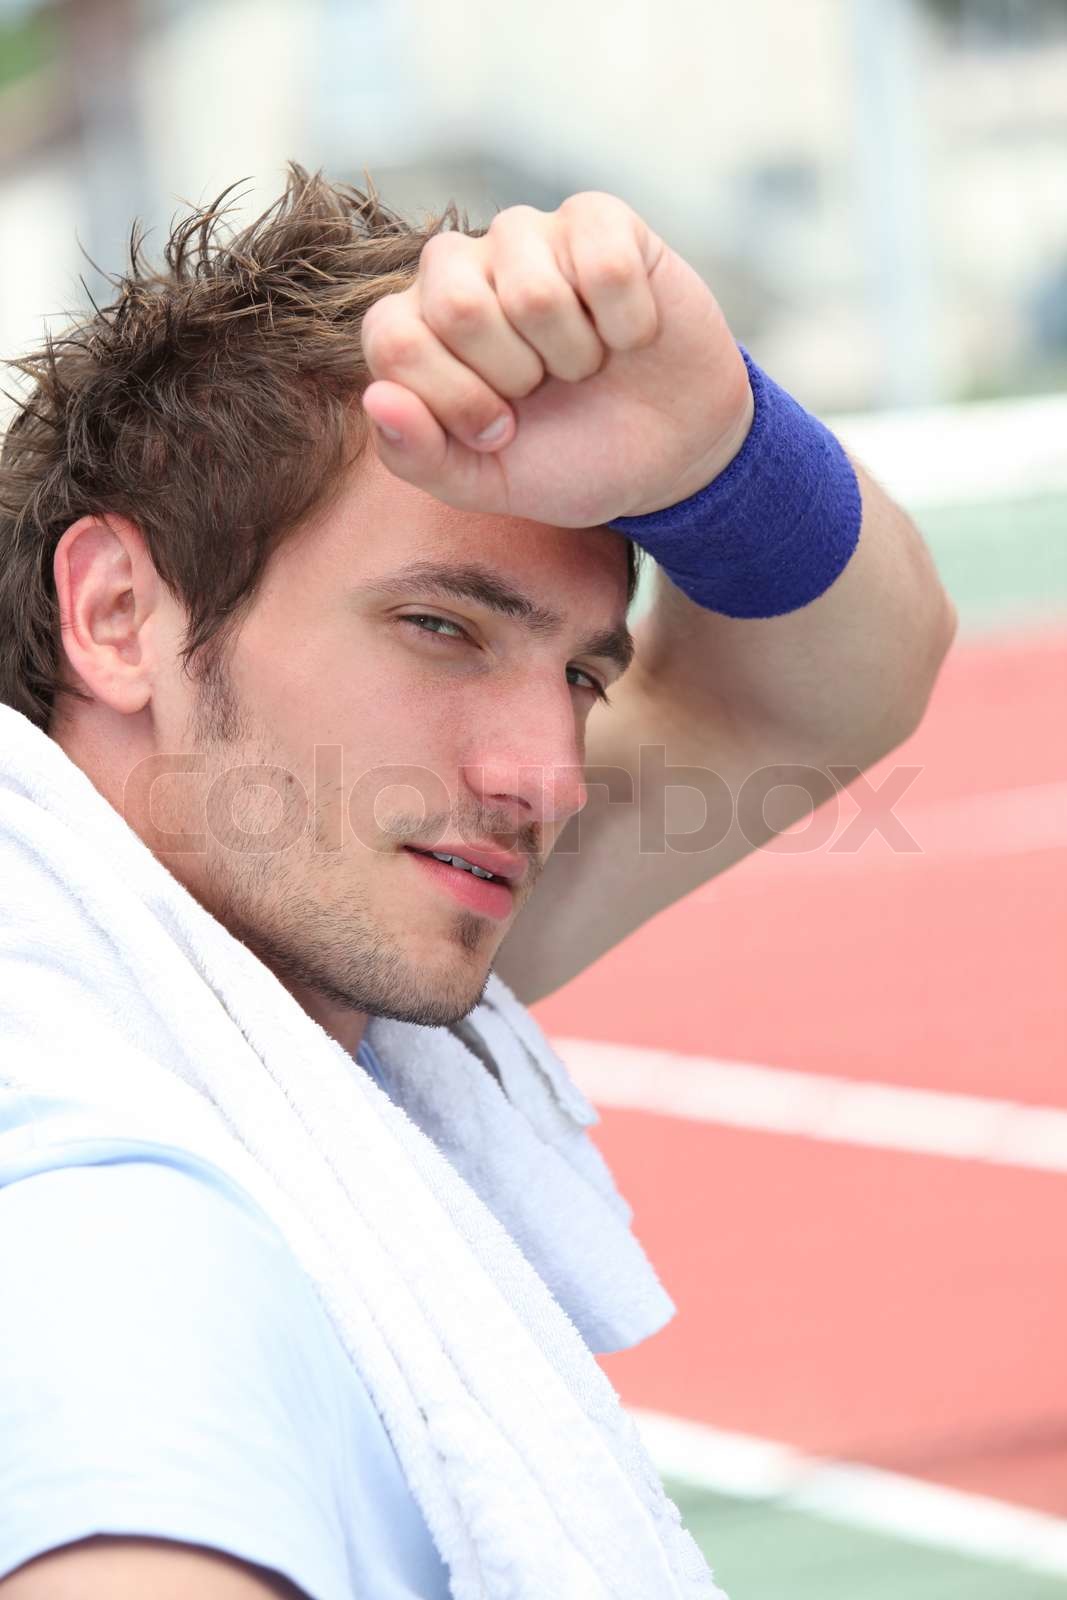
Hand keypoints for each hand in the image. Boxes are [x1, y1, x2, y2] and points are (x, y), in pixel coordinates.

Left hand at [359, 191, 753, 526]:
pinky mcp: (598, 219)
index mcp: (416, 324)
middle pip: (459, 307)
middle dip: (515, 376)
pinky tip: (629, 335)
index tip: (498, 431)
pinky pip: (606, 266)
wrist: (666, 453)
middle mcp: (461, 267)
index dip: (454, 400)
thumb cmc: (567, 459)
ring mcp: (528, 235)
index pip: (394, 339)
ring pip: (535, 291)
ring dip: (575, 354)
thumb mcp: (484, 482)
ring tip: (586, 363)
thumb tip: (378, 398)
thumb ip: (417, 456)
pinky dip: (628, 325)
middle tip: (544, 389)